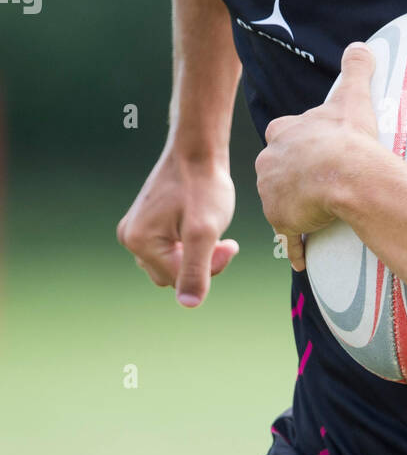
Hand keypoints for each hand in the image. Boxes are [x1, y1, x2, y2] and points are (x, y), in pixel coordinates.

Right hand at [116, 149, 238, 306]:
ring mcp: (136, 229)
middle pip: (172, 273)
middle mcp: (129, 238)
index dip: (209, 268)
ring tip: (214, 229)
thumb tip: (188, 304)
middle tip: (224, 239)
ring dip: (198, 253)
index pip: (177, 279)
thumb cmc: (204, 186)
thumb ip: (197, 269)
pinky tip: (203, 224)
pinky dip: (190, 242)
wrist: (198, 150)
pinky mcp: (147, 222)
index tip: (230, 244)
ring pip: (173, 262)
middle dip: (202, 261)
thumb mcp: (205, 231)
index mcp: (138, 242)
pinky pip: (170, 248)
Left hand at [255, 42, 380, 270]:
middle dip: (293, 178)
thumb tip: (361, 45)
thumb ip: (356, 69)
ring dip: (297, 210)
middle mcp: (270, 162)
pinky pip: (289, 238)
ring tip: (321, 214)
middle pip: (277, 172)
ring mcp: (274, 195)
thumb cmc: (348, 137)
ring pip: (282, 204)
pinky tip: (304, 256)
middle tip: (321, 184)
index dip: (298, 144)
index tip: (314, 150)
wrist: (346, 174)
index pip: (282, 135)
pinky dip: (296, 247)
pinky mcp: (282, 222)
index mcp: (283, 132)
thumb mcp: (352, 97)